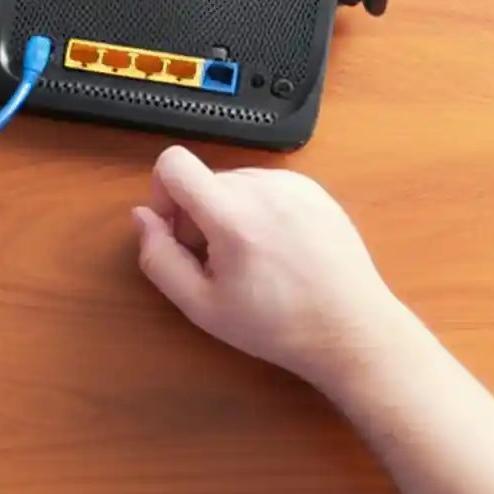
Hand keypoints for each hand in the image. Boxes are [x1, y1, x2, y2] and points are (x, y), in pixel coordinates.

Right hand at [132, 146, 404, 385]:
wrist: (350, 330)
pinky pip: (266, 187)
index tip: (177, 231)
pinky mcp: (316, 190)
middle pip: (204, 179)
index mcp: (233, 214)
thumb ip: (159, 258)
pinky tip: (275, 251)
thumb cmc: (276, 326)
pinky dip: (257, 211)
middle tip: (216, 263)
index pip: (173, 163)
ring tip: (249, 260)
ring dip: (227, 213)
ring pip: (234, 183)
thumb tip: (143, 216)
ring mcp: (294, 185)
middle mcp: (264, 187)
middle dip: (196, 215)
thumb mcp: (201, 306)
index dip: (161, 194)